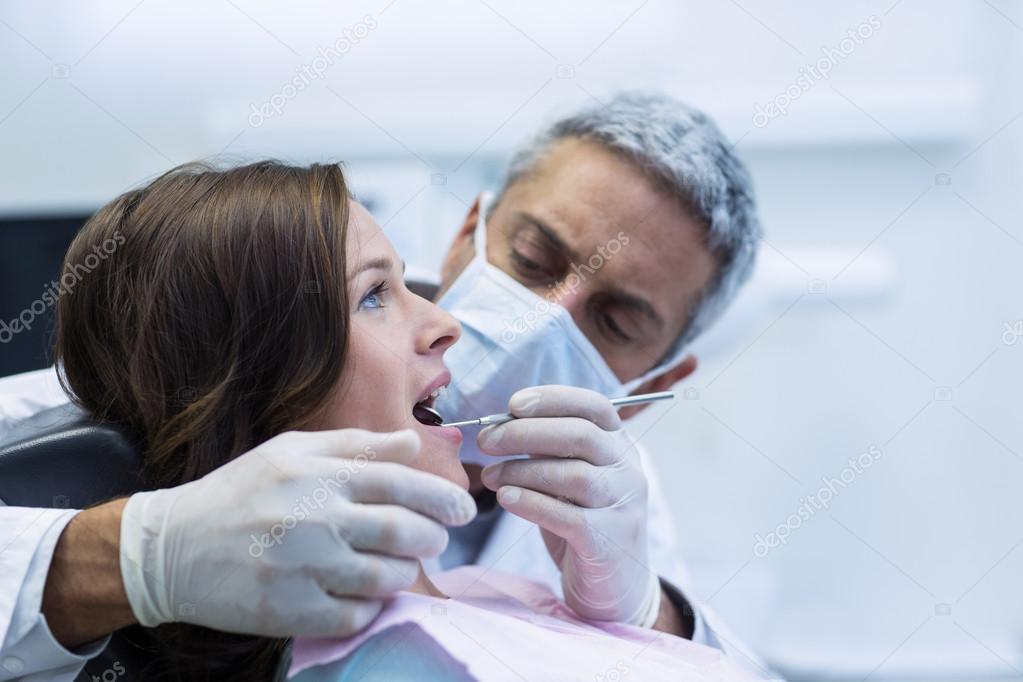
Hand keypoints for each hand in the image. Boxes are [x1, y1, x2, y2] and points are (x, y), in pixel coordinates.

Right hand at [119, 428, 475, 636]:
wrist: (172, 548)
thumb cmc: (240, 492)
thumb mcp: (292, 451)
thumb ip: (356, 445)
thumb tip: (412, 444)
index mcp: (318, 476)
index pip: (400, 485)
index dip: (441, 497)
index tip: (464, 509)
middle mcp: (314, 519)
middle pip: (402, 532)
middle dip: (431, 538)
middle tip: (432, 540)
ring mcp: (303, 569)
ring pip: (386, 578)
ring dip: (404, 573)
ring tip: (398, 565)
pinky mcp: (289, 612)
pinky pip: (356, 616)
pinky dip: (370, 607)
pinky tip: (362, 593)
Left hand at [478, 386, 659, 625]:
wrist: (613, 587)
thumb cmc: (583, 522)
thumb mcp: (570, 479)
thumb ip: (548, 451)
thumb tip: (500, 424)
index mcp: (619, 446)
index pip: (594, 407)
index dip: (554, 399)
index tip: (513, 404)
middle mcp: (628, 471)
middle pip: (581, 436)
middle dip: (526, 433)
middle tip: (486, 441)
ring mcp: (623, 507)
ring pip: (574, 475)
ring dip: (522, 471)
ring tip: (489, 476)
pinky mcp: (608, 542)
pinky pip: (568, 517)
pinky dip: (532, 504)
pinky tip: (505, 499)